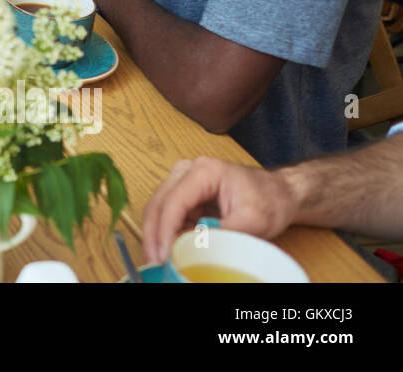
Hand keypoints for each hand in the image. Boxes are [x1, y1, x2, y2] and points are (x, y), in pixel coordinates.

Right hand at [141, 157, 298, 262]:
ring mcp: (183, 182)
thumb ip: (224, 231)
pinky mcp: (185, 196)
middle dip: (154, 235)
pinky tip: (170, 251)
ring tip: (161, 260)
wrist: (279, 193)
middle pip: (158, 203)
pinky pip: (168, 216)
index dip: (165, 229)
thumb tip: (197, 245)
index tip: (164, 254)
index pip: (174, 200)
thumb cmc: (270, 199)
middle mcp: (187, 172)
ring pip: (158, 210)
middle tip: (156, 261)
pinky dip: (166, 235)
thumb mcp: (254, 219)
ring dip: (156, 236)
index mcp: (204, 170)